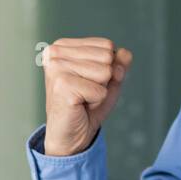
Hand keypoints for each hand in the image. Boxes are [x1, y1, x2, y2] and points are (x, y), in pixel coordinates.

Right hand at [42, 37, 131, 155]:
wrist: (71, 134)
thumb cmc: (87, 105)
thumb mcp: (108, 80)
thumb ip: (118, 63)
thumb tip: (125, 52)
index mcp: (63, 46)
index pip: (106, 45)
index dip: (107, 66)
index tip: (89, 81)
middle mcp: (55, 53)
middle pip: (107, 57)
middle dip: (104, 79)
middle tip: (86, 92)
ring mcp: (57, 68)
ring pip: (105, 72)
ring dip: (100, 90)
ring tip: (83, 98)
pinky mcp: (62, 85)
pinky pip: (100, 90)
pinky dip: (96, 101)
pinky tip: (80, 105)